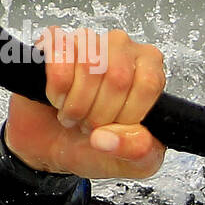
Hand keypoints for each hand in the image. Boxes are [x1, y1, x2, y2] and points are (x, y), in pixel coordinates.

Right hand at [5, 27, 166, 179]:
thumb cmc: (98, 146)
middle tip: (92, 126)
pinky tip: (58, 99)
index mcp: (149, 70)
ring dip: (76, 104)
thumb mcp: (131, 162)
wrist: (54, 146)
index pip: (148, 83)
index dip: (128, 114)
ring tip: (75, 115)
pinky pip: (58, 58)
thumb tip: (113, 138)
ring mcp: (88, 42)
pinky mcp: (55, 44)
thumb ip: (138, 152)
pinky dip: (56, 89)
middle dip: (100, 114)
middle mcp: (122, 49)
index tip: (117, 128)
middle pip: (118, 76)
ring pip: (89, 66)